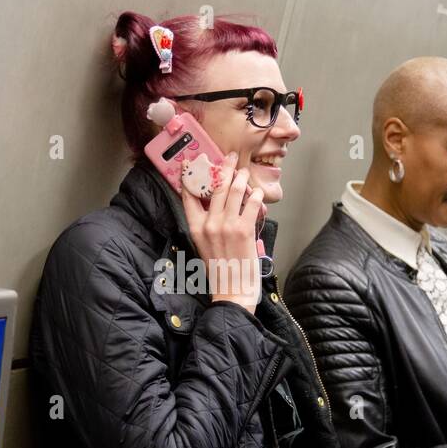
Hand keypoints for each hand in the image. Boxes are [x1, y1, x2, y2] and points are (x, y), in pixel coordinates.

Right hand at [182, 153, 263, 313]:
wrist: (232, 290)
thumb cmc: (221, 269)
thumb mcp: (204, 245)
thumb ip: (207, 224)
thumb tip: (218, 203)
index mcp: (195, 228)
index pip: (188, 196)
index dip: (190, 177)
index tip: (192, 164)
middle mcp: (209, 224)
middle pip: (214, 187)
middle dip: (223, 168)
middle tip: (229, 157)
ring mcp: (226, 226)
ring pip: (234, 191)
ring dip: (241, 177)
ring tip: (244, 172)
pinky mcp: (244, 230)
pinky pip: (252, 203)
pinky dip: (256, 195)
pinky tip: (258, 193)